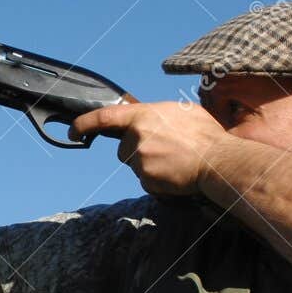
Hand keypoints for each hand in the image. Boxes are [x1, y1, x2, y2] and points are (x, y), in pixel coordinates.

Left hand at [69, 101, 229, 195]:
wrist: (218, 161)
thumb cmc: (205, 135)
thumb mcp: (181, 112)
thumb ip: (158, 115)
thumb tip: (150, 119)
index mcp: (143, 115)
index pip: (104, 117)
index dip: (84, 123)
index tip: (73, 131)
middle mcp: (136, 136)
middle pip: (123, 148)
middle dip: (137, 151)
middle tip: (165, 150)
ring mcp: (140, 159)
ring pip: (135, 165)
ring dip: (148, 165)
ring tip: (174, 160)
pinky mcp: (146, 178)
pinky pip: (145, 180)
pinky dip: (157, 179)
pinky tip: (175, 173)